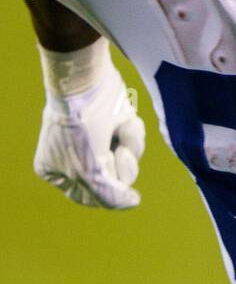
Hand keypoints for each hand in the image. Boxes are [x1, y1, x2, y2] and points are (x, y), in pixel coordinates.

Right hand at [34, 61, 145, 208]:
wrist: (87, 80)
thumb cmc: (80, 127)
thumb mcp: (89, 171)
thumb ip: (108, 196)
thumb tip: (132, 202)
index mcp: (54, 170)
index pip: (89, 197)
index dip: (109, 194)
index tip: (120, 187)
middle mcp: (74, 157)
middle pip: (113, 181)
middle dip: (122, 167)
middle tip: (115, 151)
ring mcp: (96, 140)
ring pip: (128, 161)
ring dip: (130, 145)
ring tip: (119, 128)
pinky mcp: (114, 124)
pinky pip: (133, 140)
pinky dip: (132, 130)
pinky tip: (123, 118)